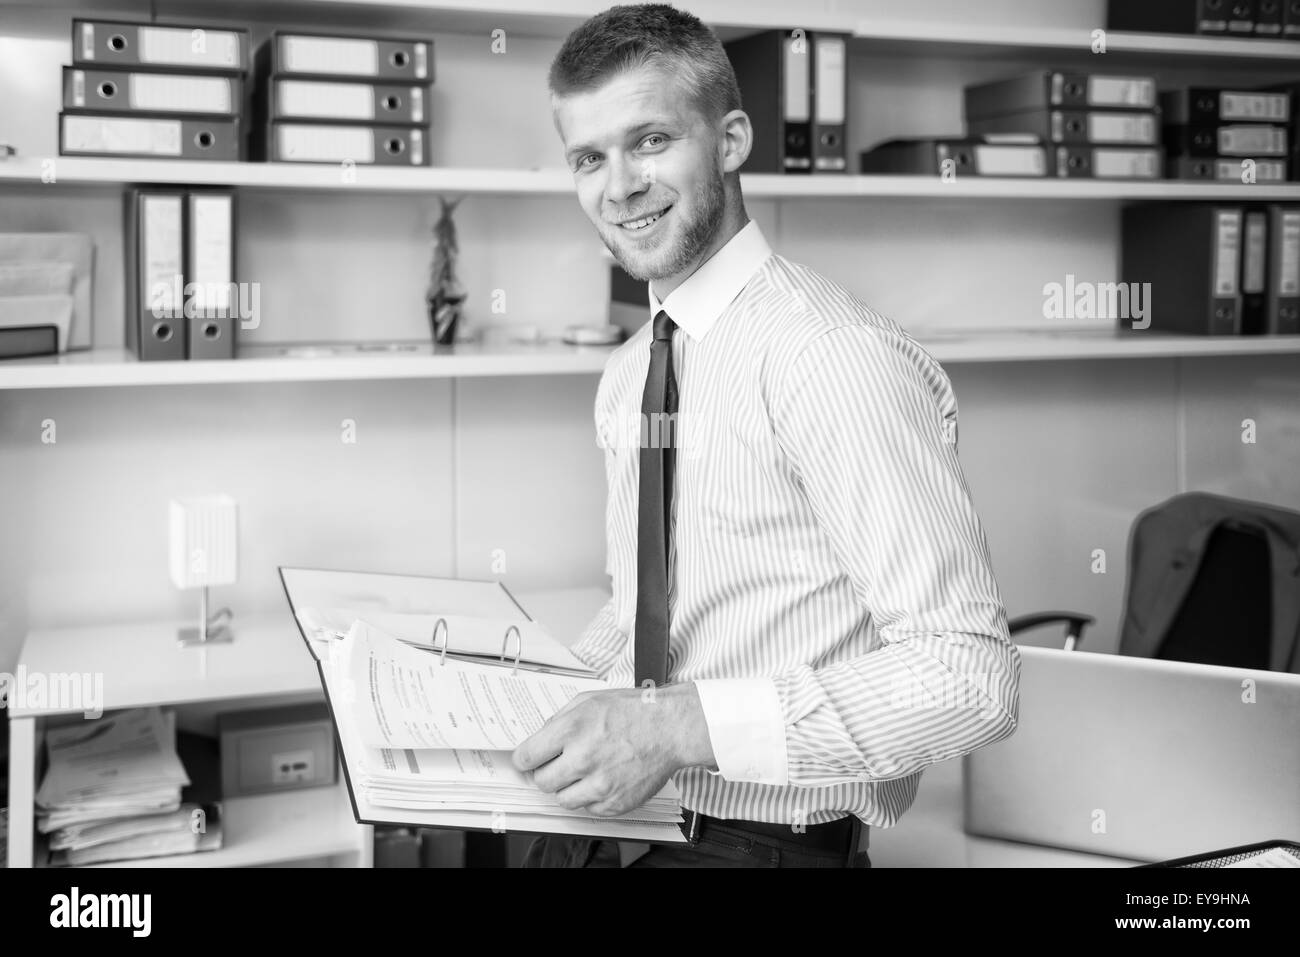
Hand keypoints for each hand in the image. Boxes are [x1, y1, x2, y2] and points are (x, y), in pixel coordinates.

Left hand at [511, 683, 715, 816]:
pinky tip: (604, 777)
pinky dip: (591, 796)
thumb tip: (537, 742)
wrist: (670, 728)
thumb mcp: (588, 700)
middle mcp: (583, 758)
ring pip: (562, 799)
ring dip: (569, 787)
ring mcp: (600, 784)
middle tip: (561, 763)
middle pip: (541, 782)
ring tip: (586, 770)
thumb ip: (559, 721)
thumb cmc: (633, 711)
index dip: (525, 759)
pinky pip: (588, 809)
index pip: (526, 757)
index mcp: (572, 729)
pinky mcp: (614, 803)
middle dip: (547, 772)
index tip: (529, 760)